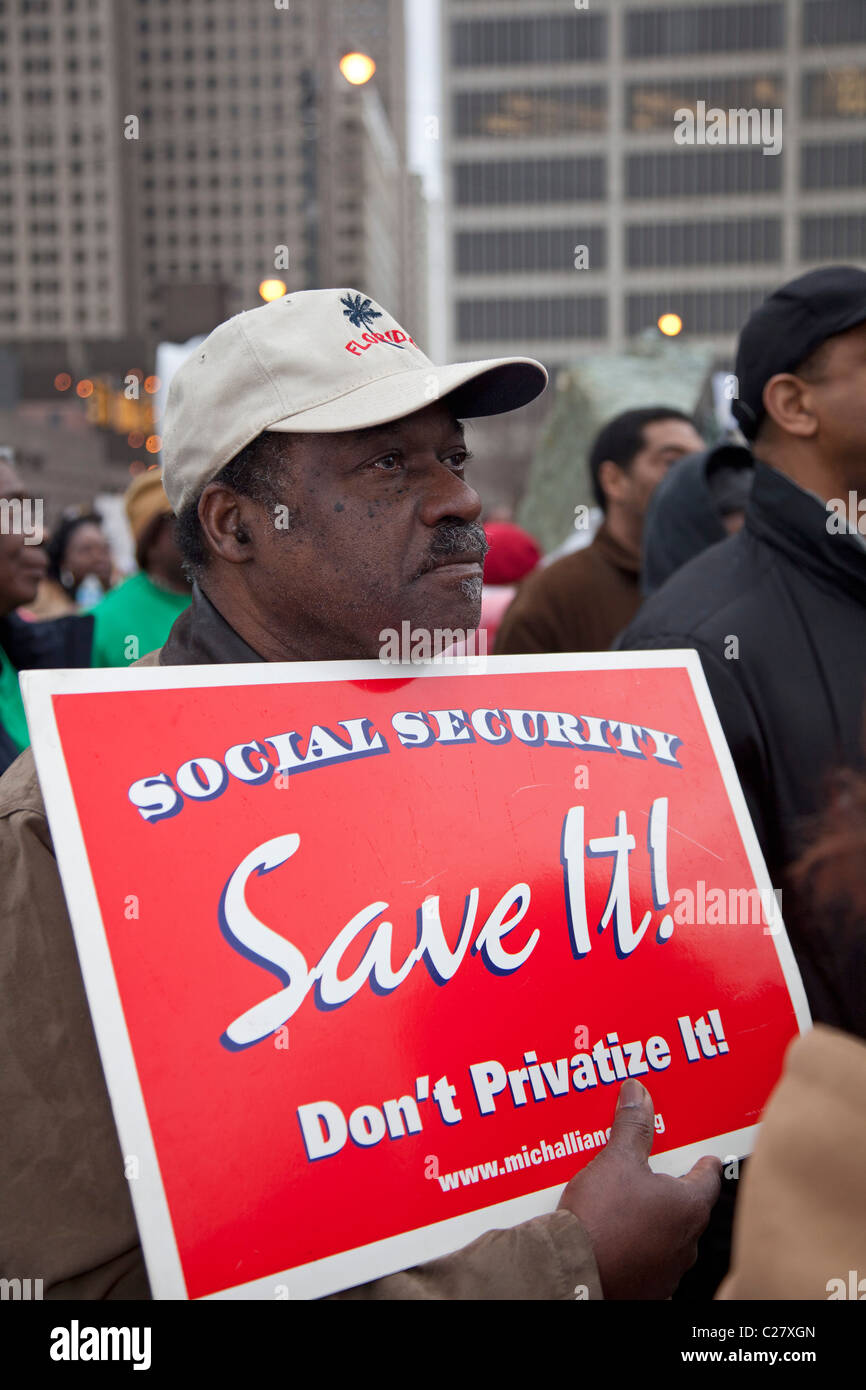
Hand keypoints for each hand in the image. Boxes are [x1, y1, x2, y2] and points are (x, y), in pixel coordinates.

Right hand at [558, 1078, 721, 1298]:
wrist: (573, 1269)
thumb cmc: (600, 1219)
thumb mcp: (616, 1159)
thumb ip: (632, 1126)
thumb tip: (639, 1095)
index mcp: (687, 1207)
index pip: (708, 1179)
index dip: (704, 1164)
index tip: (704, 1157)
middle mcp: (686, 1244)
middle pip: (686, 1209)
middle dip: (671, 1191)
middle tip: (652, 1173)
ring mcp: (667, 1271)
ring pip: (668, 1238)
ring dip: (654, 1222)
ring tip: (627, 1205)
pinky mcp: (647, 1290)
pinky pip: (649, 1264)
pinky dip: (638, 1250)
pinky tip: (619, 1239)